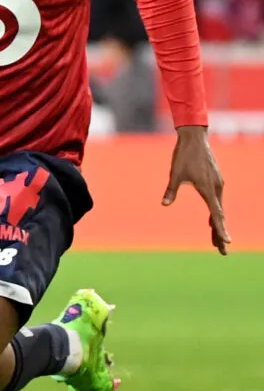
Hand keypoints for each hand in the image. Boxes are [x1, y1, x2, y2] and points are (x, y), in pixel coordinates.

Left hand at [162, 125, 228, 254]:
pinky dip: (216, 213)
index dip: (220, 229)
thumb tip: (164, 204)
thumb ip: (171, 190)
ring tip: (217, 242)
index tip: (226, 242)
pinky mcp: (216, 181)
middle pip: (220, 216)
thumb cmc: (183, 156)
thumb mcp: (174, 174)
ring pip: (219, 209)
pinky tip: (212, 222)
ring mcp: (218, 184)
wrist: (194, 138)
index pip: (216, 214)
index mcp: (208, 188)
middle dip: (220, 234)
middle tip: (222, 252)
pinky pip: (217, 201)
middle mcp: (216, 188)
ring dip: (218, 225)